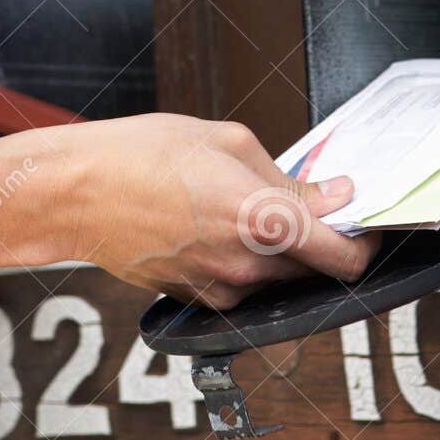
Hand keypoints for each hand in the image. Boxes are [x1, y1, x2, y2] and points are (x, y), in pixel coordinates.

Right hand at [56, 112, 382, 310]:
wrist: (75, 192)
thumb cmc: (141, 154)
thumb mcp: (227, 141)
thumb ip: (289, 177)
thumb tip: (333, 195)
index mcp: (264, 220)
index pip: (344, 257)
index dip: (364, 241)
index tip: (364, 221)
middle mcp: (247, 265)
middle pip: (314, 269)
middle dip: (317, 237)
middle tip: (302, 197)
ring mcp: (220, 289)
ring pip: (276, 276)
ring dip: (276, 247)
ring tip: (238, 200)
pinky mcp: (196, 298)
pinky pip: (240, 283)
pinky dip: (242, 257)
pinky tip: (212, 221)